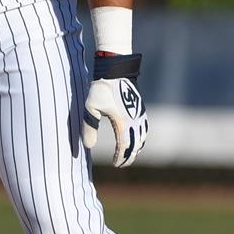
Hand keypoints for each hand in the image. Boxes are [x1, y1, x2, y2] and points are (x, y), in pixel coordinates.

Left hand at [81, 53, 148, 167]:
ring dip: (136, 148)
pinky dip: (141, 137)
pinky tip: (135, 139)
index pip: (124, 147)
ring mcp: (139, 114)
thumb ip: (89, 128)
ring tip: (128, 154)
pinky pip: (144, 128)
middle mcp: (135, 120)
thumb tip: (88, 146)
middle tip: (121, 164)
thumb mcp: (90, 109)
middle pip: (136, 145)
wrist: (116, 69)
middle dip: (129, 156)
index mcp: (123, 123)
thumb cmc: (101, 88)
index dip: (121, 158)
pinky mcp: (140, 108)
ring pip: (142, 137)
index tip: (115, 164)